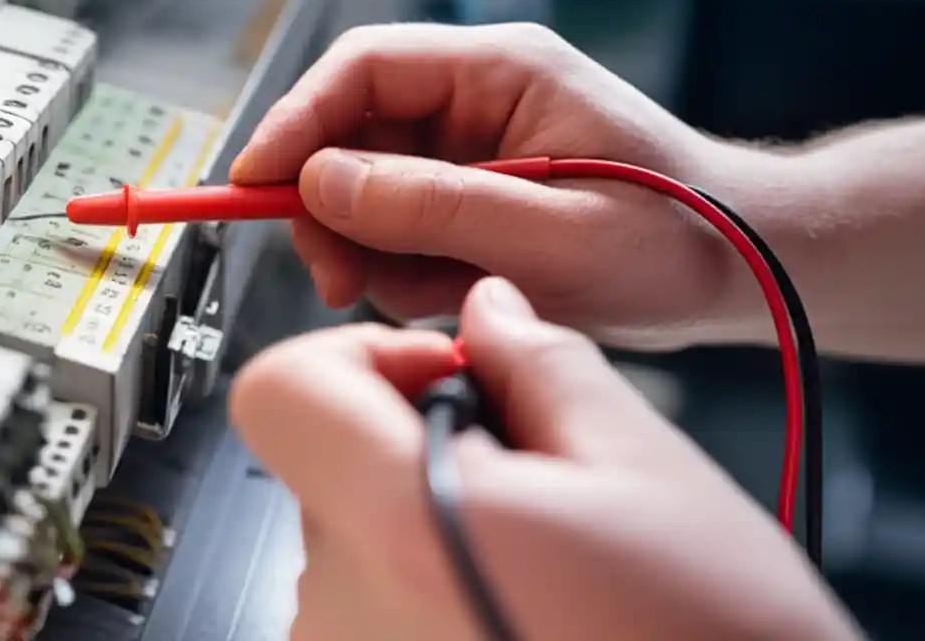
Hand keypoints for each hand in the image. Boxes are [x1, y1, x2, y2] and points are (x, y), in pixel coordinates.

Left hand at [230, 277, 858, 640]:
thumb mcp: (645, 468)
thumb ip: (540, 366)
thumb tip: (486, 314)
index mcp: (401, 532)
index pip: (278, 389)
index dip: (360, 357)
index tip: (442, 378)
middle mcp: (343, 614)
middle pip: (326, 459)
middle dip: (418, 440)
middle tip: (529, 480)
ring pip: (355, 532)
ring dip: (430, 517)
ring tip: (538, 563)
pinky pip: (367, 602)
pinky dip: (425, 583)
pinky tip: (516, 608)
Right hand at [232, 23, 767, 348]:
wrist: (737, 276)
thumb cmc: (676, 237)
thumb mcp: (551, 232)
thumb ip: (433, 206)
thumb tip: (323, 183)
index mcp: (501, 71)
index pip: (364, 69)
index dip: (297, 122)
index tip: (251, 182)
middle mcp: (478, 100)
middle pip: (352, 132)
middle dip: (332, 208)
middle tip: (337, 276)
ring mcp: (473, 151)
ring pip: (368, 190)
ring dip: (374, 251)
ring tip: (431, 293)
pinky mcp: (474, 199)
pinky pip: (401, 230)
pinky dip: (408, 271)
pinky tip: (456, 292)